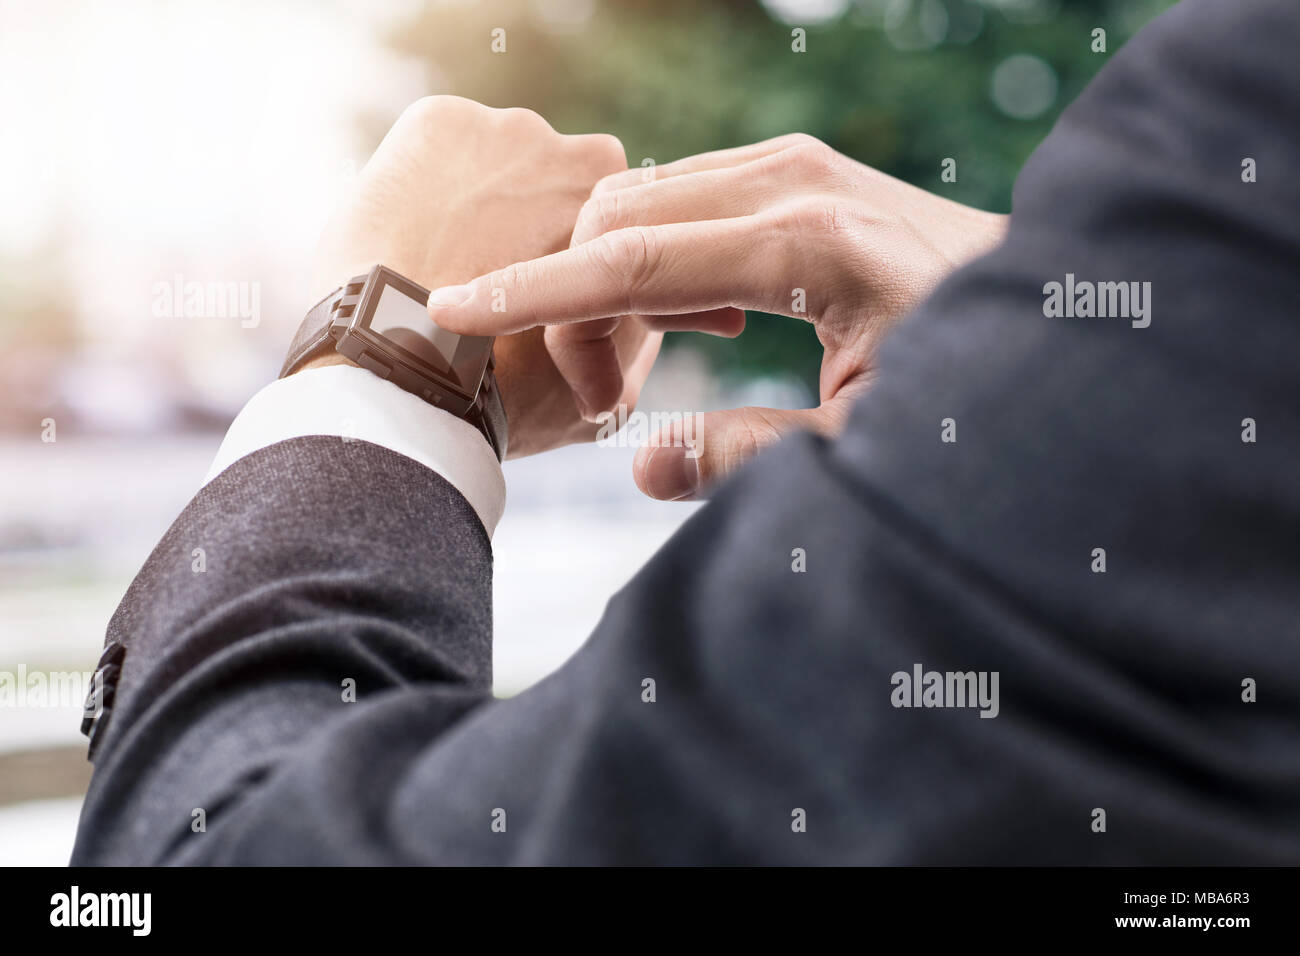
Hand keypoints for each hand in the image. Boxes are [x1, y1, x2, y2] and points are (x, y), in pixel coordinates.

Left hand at [308, 95, 658, 457]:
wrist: (415, 376)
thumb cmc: (511, 401)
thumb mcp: (604, 392)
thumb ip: (634, 345)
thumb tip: (648, 323)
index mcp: (638, 225)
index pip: (610, 230)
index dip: (569, 266)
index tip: (538, 303)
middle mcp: (588, 161)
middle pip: (551, 186)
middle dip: (526, 223)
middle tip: (487, 284)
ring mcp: (515, 132)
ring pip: (493, 161)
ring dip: (475, 200)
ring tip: (436, 265)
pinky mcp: (444, 120)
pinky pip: (434, 145)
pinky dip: (419, 181)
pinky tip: (402, 236)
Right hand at [427, 133, 1006, 496]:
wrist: (1052, 318)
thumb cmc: (968, 397)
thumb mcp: (863, 447)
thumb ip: (747, 457)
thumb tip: (644, 463)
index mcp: (805, 244)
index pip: (629, 258)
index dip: (531, 293)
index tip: (446, 307)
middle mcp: (793, 180)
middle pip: (619, 215)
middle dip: (568, 298)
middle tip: (598, 396)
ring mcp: (797, 165)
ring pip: (642, 198)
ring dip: (605, 276)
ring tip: (628, 368)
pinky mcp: (798, 173)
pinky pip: (683, 197)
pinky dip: (648, 254)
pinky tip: (680, 322)